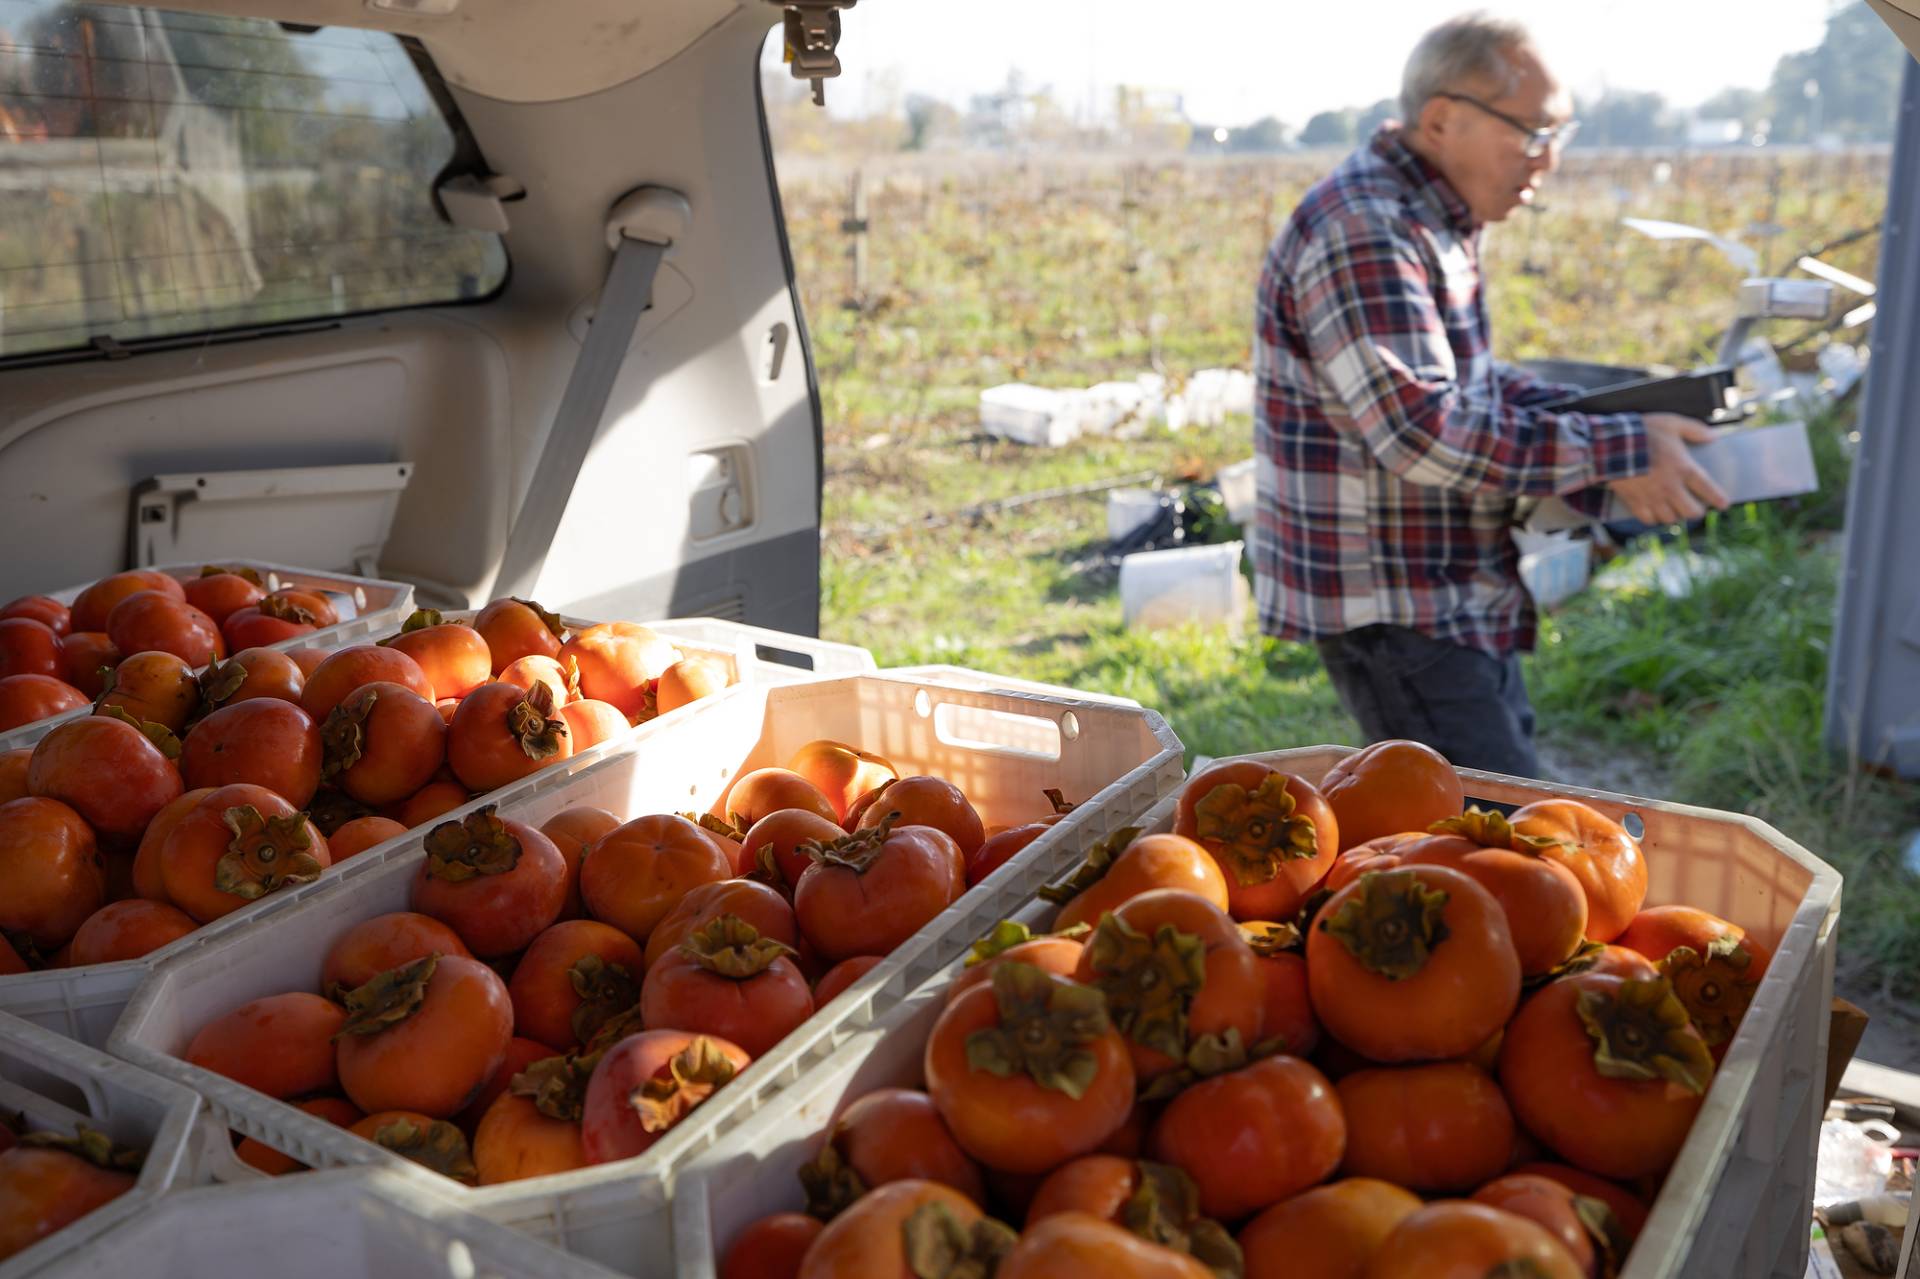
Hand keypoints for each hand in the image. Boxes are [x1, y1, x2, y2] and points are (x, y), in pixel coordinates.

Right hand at [1606, 414, 1731, 526]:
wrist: (1610, 445)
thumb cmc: (1643, 432)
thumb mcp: (1671, 423)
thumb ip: (1694, 429)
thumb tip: (1713, 437)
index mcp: (1683, 468)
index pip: (1707, 490)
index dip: (1718, 499)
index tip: (1723, 504)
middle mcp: (1670, 487)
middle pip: (1691, 511)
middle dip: (1696, 510)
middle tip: (1694, 506)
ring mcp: (1652, 497)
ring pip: (1670, 518)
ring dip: (1675, 515)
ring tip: (1674, 509)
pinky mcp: (1635, 502)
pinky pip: (1648, 520)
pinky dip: (1654, 518)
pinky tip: (1655, 512)